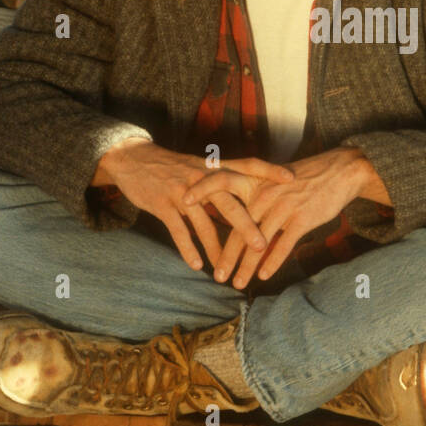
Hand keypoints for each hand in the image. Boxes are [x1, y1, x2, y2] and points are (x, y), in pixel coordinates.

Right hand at [97, 139, 292, 271]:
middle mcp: (201, 177)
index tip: (292, 180)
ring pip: (204, 222)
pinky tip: (197, 264)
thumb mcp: (199, 168)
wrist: (132, 159)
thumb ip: (223, 182)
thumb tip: (249, 200)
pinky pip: (178, 230)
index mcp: (214, 168)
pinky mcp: (162, 204)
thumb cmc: (172, 167)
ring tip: (226, 267)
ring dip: (216, 247)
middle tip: (262, 246)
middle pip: (229, 202)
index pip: (247, 165)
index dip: (269, 171)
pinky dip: (188, 248)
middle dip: (246, 225)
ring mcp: (182, 191)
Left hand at [182, 147, 369, 288]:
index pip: (220, 180)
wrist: (339, 171)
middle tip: (216, 275)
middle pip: (237, 227)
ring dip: (246, 266)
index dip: (201, 189)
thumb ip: (253, 193)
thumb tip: (232, 211)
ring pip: (257, 241)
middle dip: (226, 254)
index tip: (183, 203)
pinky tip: (264, 275)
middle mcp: (265, 193)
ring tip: (236, 282)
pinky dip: (272, 261)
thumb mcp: (275, 180)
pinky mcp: (301, 218)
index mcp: (256, 180)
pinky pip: (282, 244)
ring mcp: (283, 206)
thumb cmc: (304, 177)